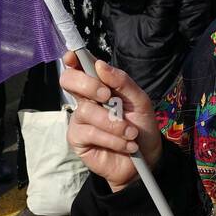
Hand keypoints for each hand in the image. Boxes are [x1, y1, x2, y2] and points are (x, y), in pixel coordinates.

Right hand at [59, 50, 161, 191]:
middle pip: (69, 81)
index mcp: (99, 86)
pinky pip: (90, 133)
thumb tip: (101, 65)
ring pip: (86, 111)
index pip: (79, 67)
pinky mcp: (78, 139)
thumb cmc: (141, 126)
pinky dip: (113, 139)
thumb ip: (122, 82)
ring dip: (113, 123)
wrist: (146, 159)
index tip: (74, 57)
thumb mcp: (140, 101)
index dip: (73, 59)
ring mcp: (80, 119)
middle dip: (88, 85)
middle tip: (107, 96)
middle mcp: (86, 99)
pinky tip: (126, 145)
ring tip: (131, 133)